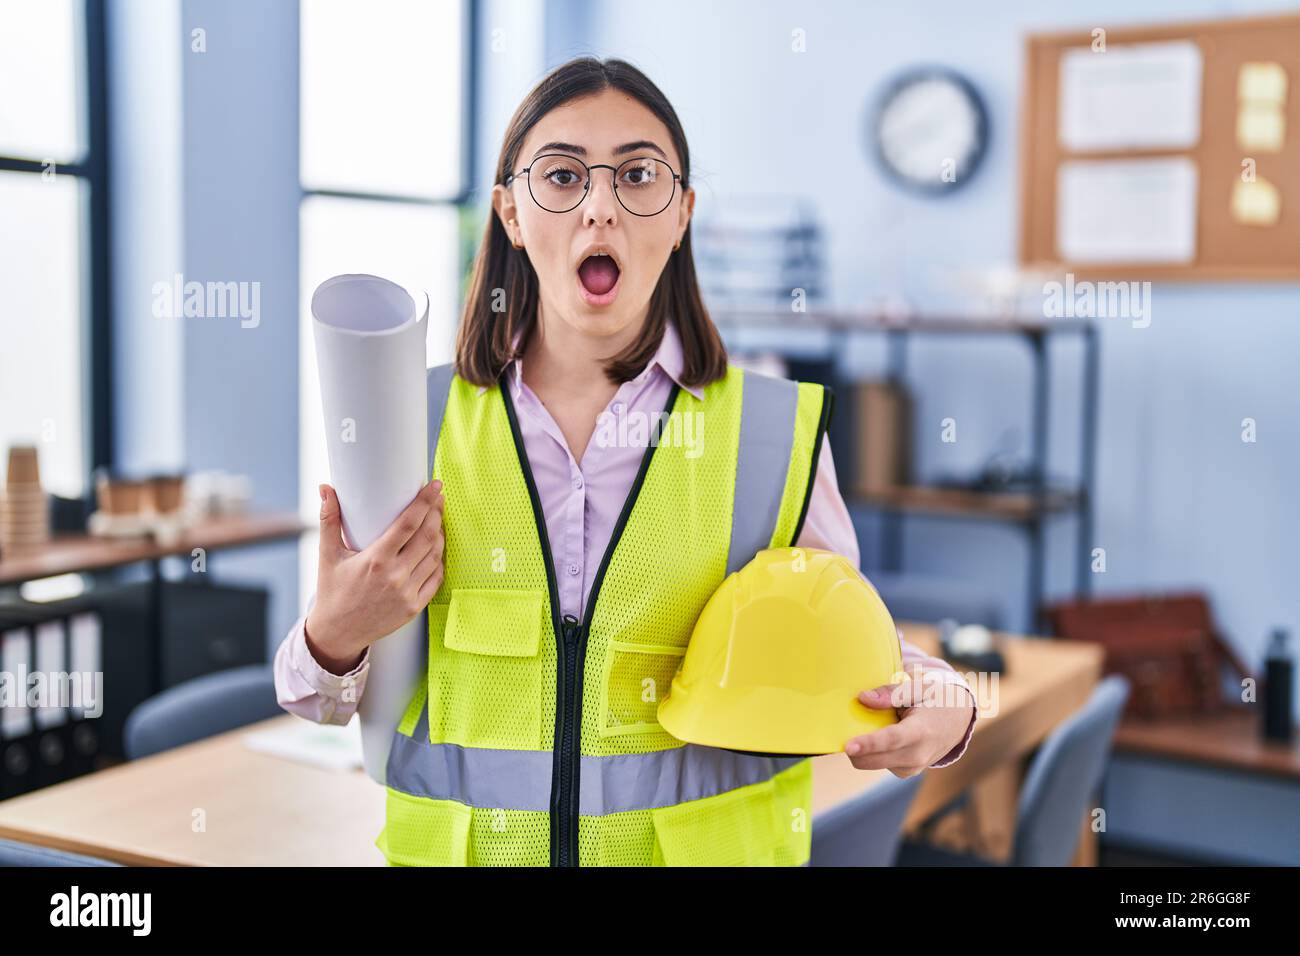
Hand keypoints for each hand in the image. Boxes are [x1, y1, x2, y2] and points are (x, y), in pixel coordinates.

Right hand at [305, 478, 444, 673]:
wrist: (337, 632)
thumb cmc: (332, 590)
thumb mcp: (327, 554)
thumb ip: (329, 519)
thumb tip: (325, 488)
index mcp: (376, 560)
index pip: (408, 524)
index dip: (425, 502)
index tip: (435, 485)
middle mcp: (395, 576)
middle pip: (427, 536)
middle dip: (436, 513)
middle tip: (438, 498)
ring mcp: (407, 593)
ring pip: (435, 555)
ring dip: (439, 534)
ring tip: (437, 519)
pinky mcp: (414, 607)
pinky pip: (436, 577)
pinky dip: (439, 560)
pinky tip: (436, 548)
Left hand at [842, 667, 974, 777]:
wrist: (958, 721)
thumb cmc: (935, 699)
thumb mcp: (917, 688)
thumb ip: (890, 693)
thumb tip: (863, 698)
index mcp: (921, 731)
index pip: (891, 740)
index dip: (868, 744)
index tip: (848, 746)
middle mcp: (917, 755)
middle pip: (874, 760)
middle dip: (854, 749)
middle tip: (843, 728)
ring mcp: (912, 767)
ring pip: (873, 763)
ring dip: (864, 749)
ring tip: (876, 726)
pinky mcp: (906, 772)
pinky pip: (879, 764)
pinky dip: (873, 752)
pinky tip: (883, 735)